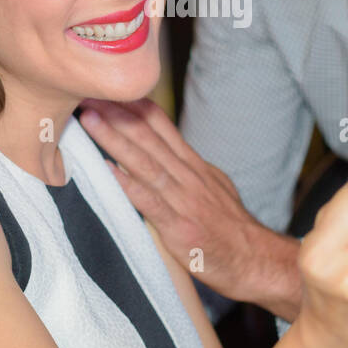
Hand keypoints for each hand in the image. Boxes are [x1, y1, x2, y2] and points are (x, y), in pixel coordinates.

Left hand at [77, 97, 290, 309]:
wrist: (256, 260)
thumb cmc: (232, 230)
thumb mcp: (214, 187)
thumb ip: (187, 171)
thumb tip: (164, 156)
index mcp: (193, 165)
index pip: (161, 126)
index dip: (133, 104)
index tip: (108, 88)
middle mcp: (188, 175)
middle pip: (149, 136)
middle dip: (118, 112)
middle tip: (90, 92)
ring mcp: (184, 199)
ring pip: (145, 161)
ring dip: (115, 139)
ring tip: (90, 119)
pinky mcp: (180, 226)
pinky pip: (149, 200)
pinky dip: (127, 183)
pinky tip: (106, 170)